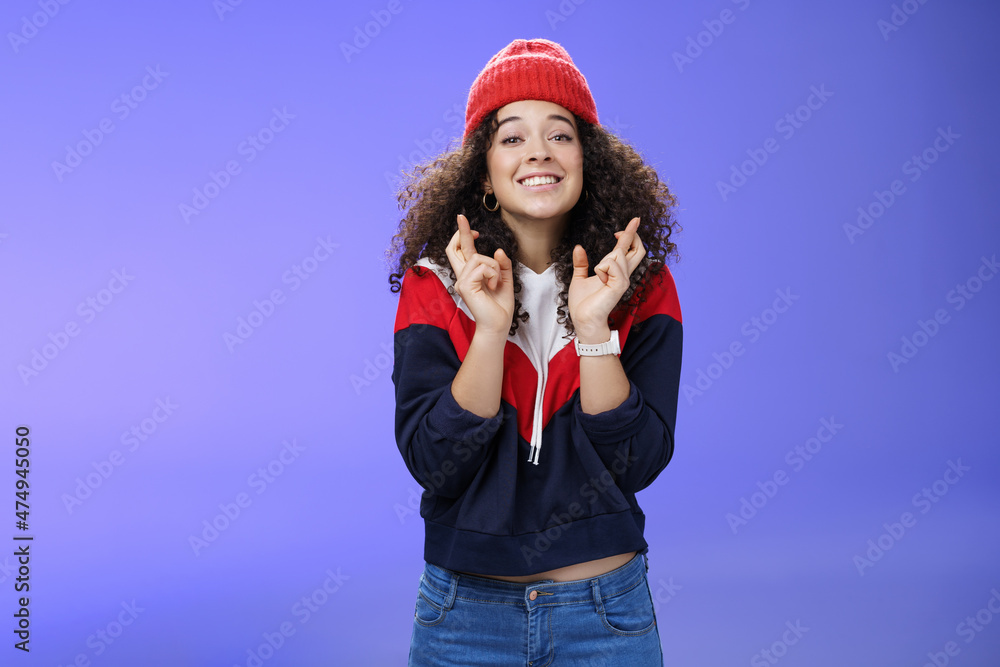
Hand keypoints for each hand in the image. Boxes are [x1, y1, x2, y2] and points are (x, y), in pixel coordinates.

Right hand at [444, 214, 513, 336]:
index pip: (461, 251)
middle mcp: (462, 276)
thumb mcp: (505, 280)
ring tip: (496, 282)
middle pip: (454, 248)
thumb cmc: (500, 306)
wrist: (498, 325)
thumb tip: (497, 251)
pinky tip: (493, 286)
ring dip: (494, 267)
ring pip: (477, 257)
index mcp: (470, 274)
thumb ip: (502, 265)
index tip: (466, 223)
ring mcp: (461, 281)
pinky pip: (482, 267)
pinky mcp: (465, 286)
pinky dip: (493, 274)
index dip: (462, 235)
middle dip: (460, 231)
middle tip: (462, 217)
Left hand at [569, 217, 645, 341]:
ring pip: (619, 255)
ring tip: (598, 275)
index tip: (633, 220)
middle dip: (632, 234)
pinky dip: (602, 267)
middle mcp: (623, 274)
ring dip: (604, 259)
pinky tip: (600, 279)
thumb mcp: (579, 278)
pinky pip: (612, 264)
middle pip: (638, 249)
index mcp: (615, 272)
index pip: (629, 249)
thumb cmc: (583, 303)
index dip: (631, 234)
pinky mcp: (619, 285)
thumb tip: (579, 247)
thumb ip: (581, 263)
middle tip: (625, 227)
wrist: (583, 319)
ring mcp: (623, 280)